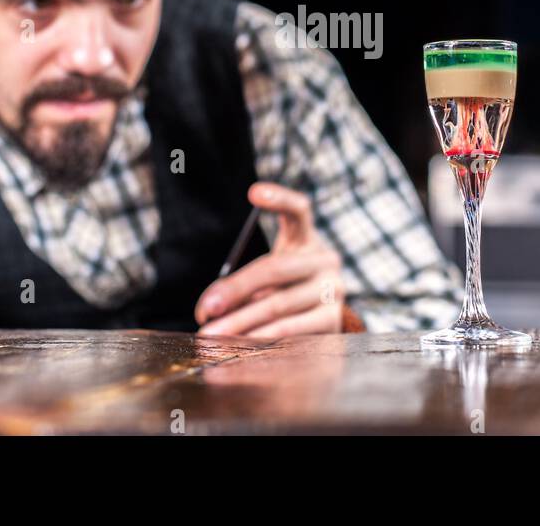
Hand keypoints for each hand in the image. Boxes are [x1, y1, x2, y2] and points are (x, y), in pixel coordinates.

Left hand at [194, 182, 345, 337]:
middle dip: (235, 291)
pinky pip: (292, 330)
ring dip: (240, 323)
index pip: (298, 211)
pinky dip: (262, 339)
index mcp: (306, 239)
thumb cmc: (283, 292)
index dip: (279, 198)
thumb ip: (243, 286)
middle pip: (275, 268)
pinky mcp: (334, 319)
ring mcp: (334, 289)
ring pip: (279, 304)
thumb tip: (210, 311)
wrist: (322, 321)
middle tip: (205, 310)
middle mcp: (325, 260)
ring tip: (212, 335)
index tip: (254, 192)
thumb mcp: (268, 279)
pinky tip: (240, 347)